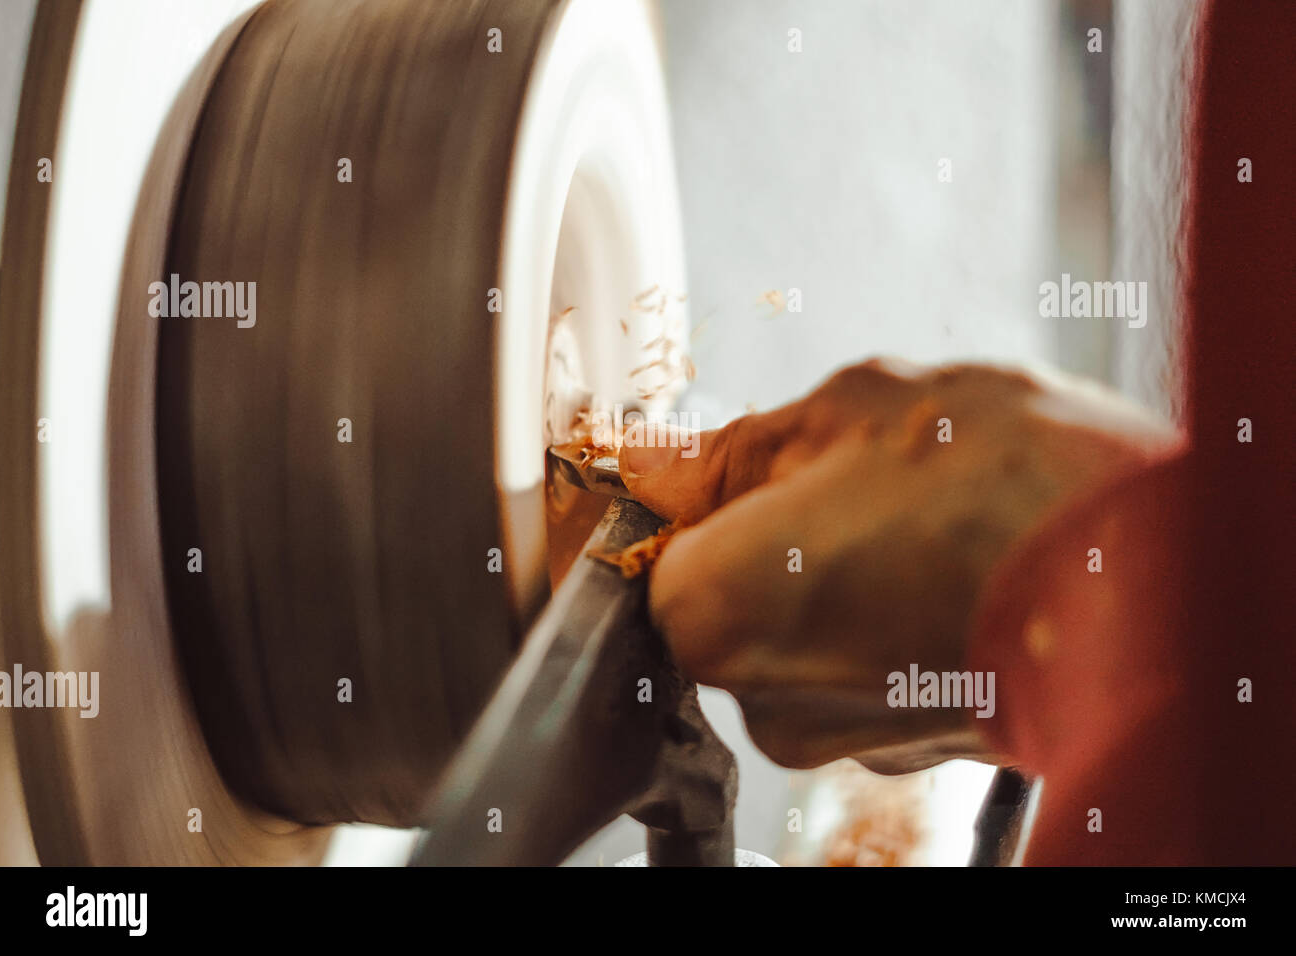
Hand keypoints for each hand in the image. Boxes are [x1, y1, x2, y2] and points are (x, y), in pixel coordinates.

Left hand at [620, 359, 1177, 772]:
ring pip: (803, 639)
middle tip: (857, 484)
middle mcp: (762, 697)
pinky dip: (888, 627)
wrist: (1152, 583)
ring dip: (839, 580)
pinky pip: (864, 675)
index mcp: (713, 606)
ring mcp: (838, 737)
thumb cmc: (1001, 483)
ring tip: (921, 529)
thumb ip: (730, 452)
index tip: (744, 476)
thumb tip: (650, 462)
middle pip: (730, 604)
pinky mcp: (906, 752)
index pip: (653, 560)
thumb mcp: (848, 414)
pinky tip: (949, 578)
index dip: (698, 508)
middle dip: (774, 540)